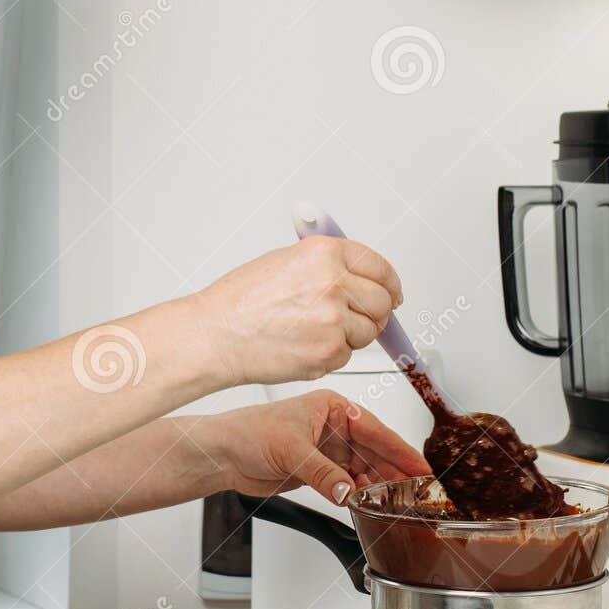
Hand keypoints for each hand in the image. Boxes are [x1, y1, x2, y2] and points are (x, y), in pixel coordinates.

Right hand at [187, 236, 403, 386]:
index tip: (391, 291)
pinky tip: (303, 344)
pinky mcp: (329, 352)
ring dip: (351, 334)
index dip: (389, 282)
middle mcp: (333, 284)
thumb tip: (357, 273)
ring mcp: (334, 320)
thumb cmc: (240, 301)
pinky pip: (347, 355)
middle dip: (373, 311)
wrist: (216, 335)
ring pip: (368, 331)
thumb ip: (326, 264)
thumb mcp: (285, 261)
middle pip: (382, 302)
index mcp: (324, 254)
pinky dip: (332, 353)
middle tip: (352, 316)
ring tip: (313, 330)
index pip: (379, 267)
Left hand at [197, 389, 429, 505]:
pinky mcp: (321, 470)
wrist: (223, 455)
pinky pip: (349, 483)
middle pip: (375, 451)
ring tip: (397, 501)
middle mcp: (335, 427)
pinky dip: (360, 494)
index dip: (400, 450)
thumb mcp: (291, 451)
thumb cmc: (248, 433)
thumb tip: (348, 490)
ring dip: (379, 486)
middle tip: (417, 491)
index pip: (375, 430)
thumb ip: (323, 474)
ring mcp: (329, 449)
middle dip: (395, 472)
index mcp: (332, 408)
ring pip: (365, 469)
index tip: (420, 466)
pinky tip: (370, 504)